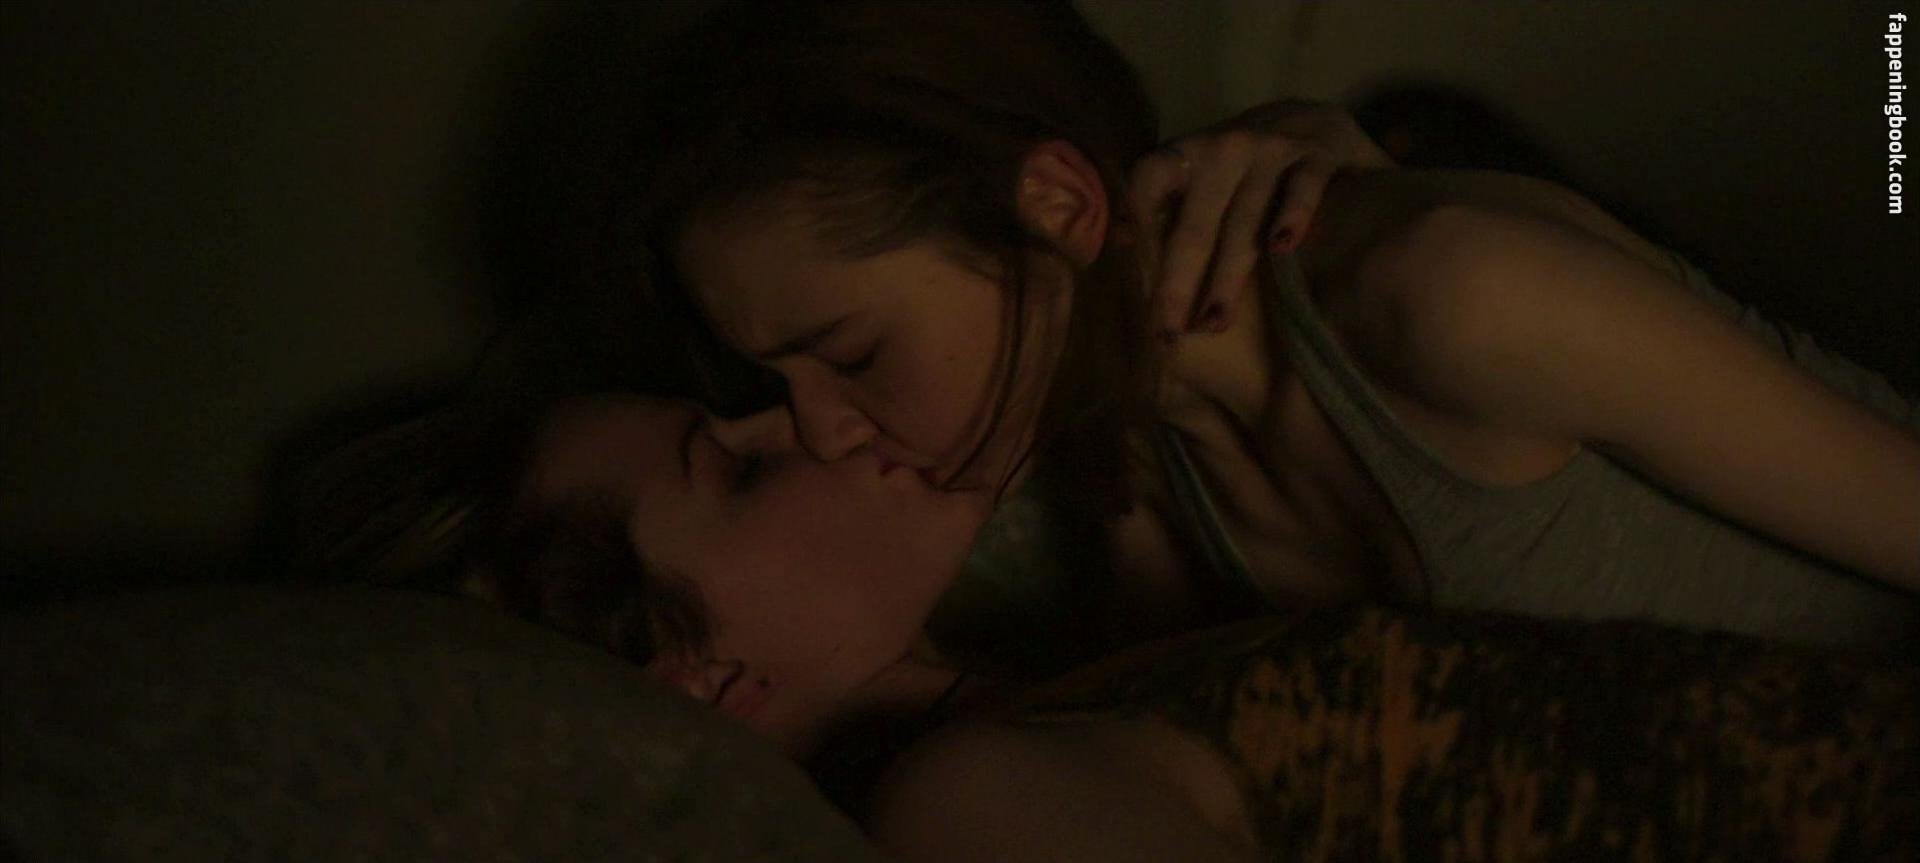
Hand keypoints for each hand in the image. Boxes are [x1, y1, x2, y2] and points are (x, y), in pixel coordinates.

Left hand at [1130, 100, 1393, 337]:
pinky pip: (1302, 189)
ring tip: (1213, 323)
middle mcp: (1225, 150)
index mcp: (1188, 154)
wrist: (1320, 119)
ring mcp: (1271, 151)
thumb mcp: (1202, 171)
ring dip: (1228, 277)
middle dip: (1178, 283)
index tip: (1128, 270)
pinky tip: (1282, 249)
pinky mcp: (1316, 156)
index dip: (1134, 219)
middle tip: (1166, 334)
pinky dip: (1292, 216)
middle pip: (1195, 225)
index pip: (1149, 178)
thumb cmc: (1247, 161)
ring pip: (1244, 222)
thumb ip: (1165, 201)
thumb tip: (1121, 239)